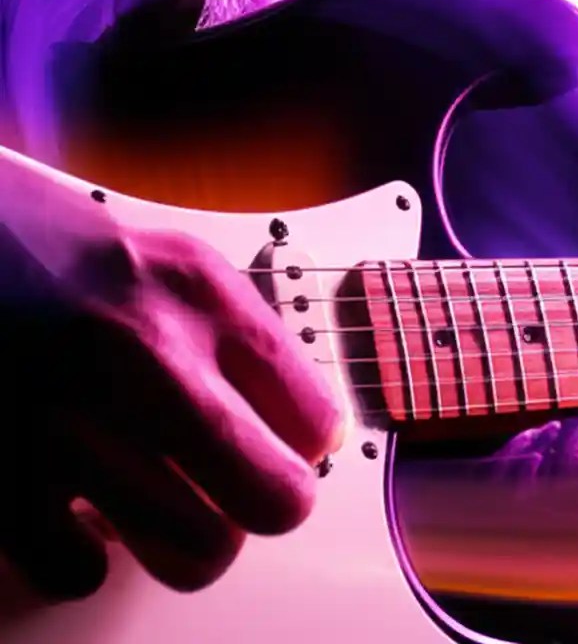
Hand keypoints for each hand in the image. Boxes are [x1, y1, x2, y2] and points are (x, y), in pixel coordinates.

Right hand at [0, 202, 341, 600]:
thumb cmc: (28, 239)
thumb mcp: (153, 255)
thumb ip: (223, 329)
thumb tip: (291, 415)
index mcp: (198, 293)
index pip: (317, 417)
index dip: (304, 444)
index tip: (284, 444)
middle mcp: (148, 357)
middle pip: (279, 498)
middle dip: (266, 503)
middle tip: (239, 488)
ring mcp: (71, 423)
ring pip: (200, 551)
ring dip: (186, 537)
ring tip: (163, 504)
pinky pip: (80, 570)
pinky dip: (79, 553)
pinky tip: (71, 509)